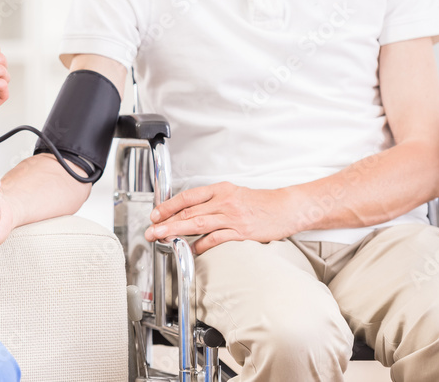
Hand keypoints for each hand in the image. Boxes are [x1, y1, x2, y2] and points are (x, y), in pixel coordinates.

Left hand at [144, 182, 295, 253]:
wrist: (287, 207)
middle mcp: (224, 201)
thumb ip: (213, 201)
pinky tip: (190, 249)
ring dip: (176, 231)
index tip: (155, 214)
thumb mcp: (234, 194)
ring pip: (197, 224)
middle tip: (151, 230)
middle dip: (166, 221)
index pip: (188, 196)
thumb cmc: (261, 203)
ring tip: (162, 238)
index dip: (169, 205)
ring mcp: (233, 217)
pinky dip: (201, 245)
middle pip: (189, 211)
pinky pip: (216, 239)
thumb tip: (190, 211)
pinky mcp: (242, 232)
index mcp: (221, 190)